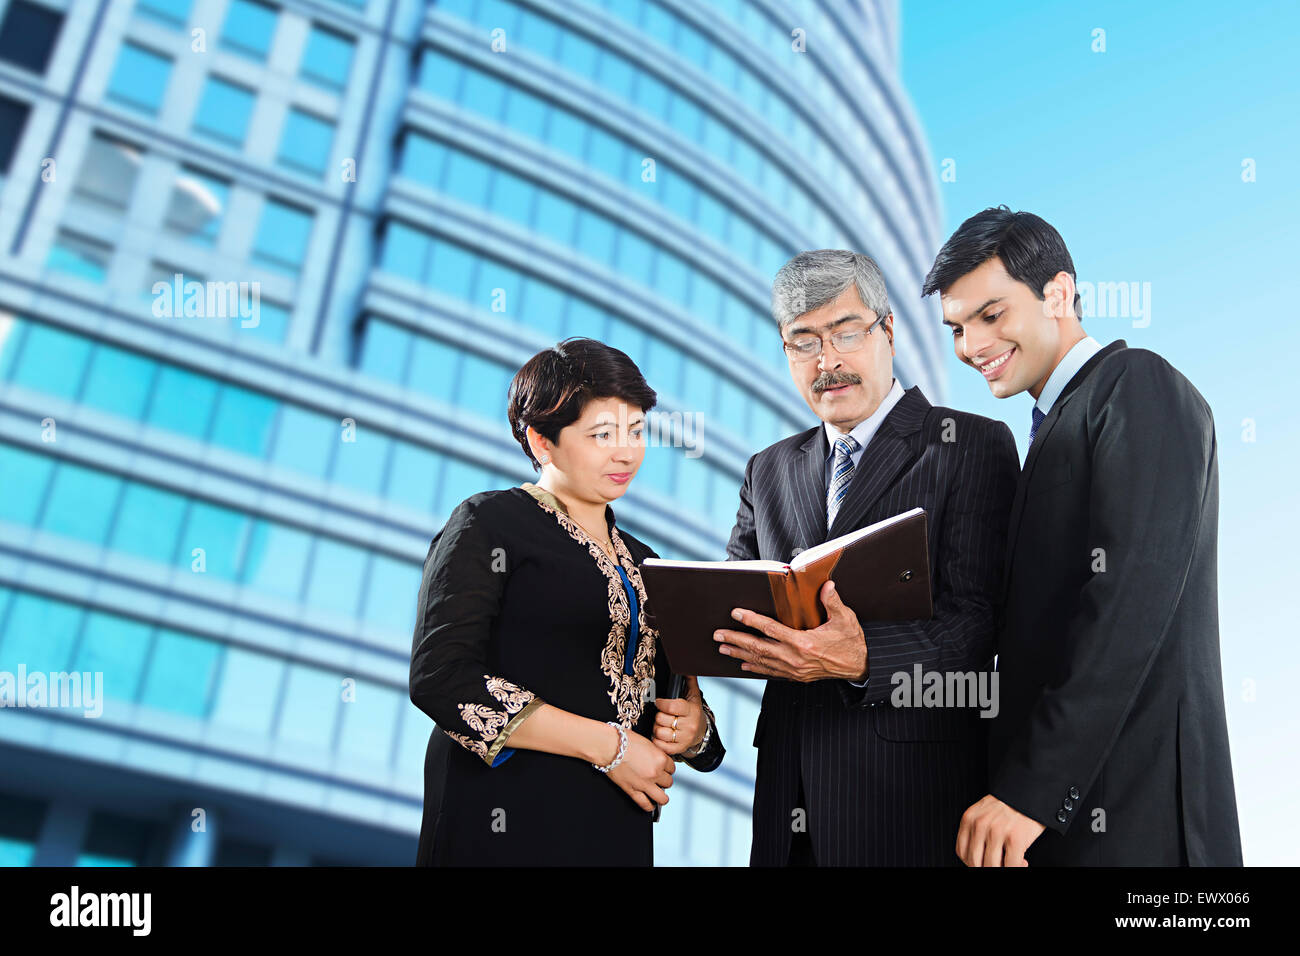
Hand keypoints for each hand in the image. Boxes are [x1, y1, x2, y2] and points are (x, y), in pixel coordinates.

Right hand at [605, 728, 675, 811]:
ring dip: (662, 796)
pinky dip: (649, 806)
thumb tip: (658, 759)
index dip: (667, 768)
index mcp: (660, 759)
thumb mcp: (646, 742)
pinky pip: (645, 804)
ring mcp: (644, 784)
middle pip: (669, 782)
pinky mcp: (632, 791)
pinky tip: (651, 804)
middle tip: (659, 778)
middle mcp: (655, 773)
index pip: (672, 768)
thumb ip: (655, 753)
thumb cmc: (624, 741)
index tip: (664, 769)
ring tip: (659, 794)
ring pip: (662, 798)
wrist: (609, 746)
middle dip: (664, 780)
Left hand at [652, 675, 704, 754]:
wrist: (701, 733)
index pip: (672, 706)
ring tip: (661, 725)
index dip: (662, 703)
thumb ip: (689, 681)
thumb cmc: (693, 712)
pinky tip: (661, 735)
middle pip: (662, 719)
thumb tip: (685, 668)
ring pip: (659, 732)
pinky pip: (660, 745)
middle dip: (659, 716)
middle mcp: (689, 726)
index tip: (659, 702)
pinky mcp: (678, 749)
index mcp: (691, 711)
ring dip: (657, 728)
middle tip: (662, 715)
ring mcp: (684, 739)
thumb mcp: (693, 696)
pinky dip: (657, 740)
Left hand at [713, 580, 866, 681]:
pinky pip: (770, 672)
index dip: (751, 620)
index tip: (735, 613)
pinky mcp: (796, 676)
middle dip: (736, 639)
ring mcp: (794, 670)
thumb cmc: (852, 642)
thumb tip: (826, 585)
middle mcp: (795, 658)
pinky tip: (743, 663)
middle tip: (717, 634)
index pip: (771, 629)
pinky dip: (755, 668)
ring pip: (760, 661)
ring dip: (740, 653)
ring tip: (723, 647)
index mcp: (804, 643)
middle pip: (758, 647)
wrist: (860, 667)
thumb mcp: (846, 619)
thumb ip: (833, 602)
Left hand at [956, 794, 1045, 865]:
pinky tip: (1023, 862)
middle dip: (987, 868)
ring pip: (991, 867)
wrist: (1032, 791)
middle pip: (974, 862)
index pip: (962, 852)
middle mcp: (980, 825)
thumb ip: (977, 831)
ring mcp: (997, 832)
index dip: (972, 863)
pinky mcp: (1015, 838)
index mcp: (969, 818)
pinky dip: (1018, 868)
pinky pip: (1011, 866)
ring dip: (1003, 869)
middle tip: (1000, 864)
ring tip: (1012, 863)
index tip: (983, 863)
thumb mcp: (984, 813)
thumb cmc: (1010, 805)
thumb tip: (978, 861)